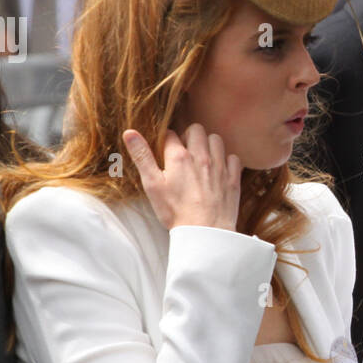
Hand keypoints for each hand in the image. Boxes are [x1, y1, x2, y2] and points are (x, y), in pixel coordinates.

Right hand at [122, 125, 241, 230]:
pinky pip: (233, 158)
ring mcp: (219, 166)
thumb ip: (142, 157)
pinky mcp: (233, 178)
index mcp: (179, 157)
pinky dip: (226, 160)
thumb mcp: (152, 185)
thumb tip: (129, 132)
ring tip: (201, 159)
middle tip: (183, 153)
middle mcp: (201, 157)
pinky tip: (218, 170)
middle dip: (188, 137)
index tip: (165, 151)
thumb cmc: (175, 212)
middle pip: (196, 130)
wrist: (205, 233)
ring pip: (216, 140)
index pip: (170, 134)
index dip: (166, 141)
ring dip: (208, 145)